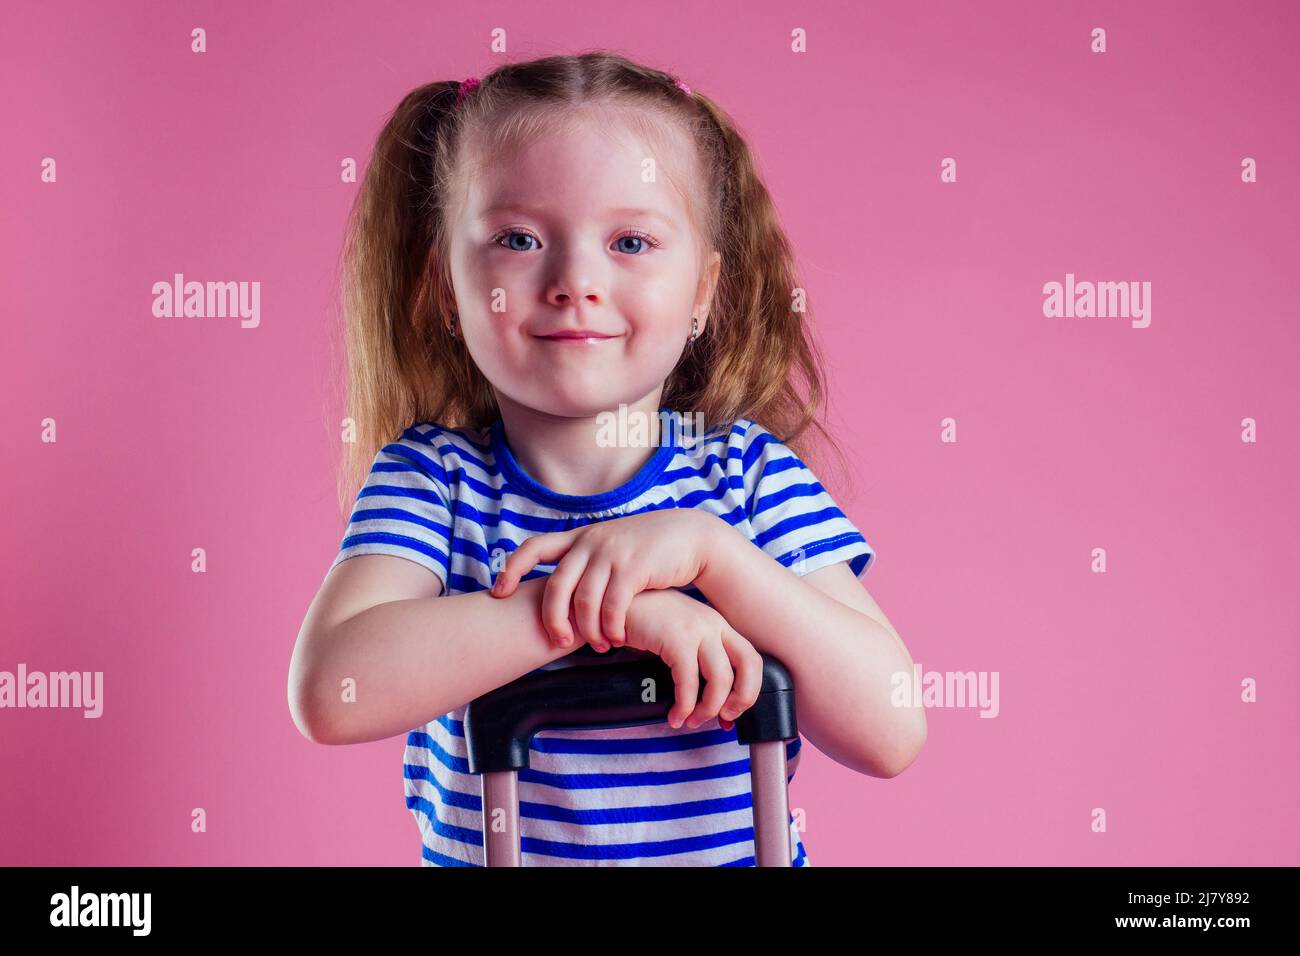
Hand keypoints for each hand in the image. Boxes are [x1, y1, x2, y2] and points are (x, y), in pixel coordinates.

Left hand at [490, 510, 720, 652]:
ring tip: (598, 646)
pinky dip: (611, 628)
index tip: (498, 593)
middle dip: (552, 619)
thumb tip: (561, 592)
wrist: (691, 536)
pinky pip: (612, 606)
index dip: (511, 569)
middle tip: (558, 642)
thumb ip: (587, 563)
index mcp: (580, 536)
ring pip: (583, 601)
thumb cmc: (648, 550)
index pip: (533, 548)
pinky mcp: (633, 568)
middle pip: (555, 586)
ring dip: (587, 630)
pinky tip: (618, 639)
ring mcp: (611, 553)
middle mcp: (590, 542)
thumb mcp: (611, 546)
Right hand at [622, 588, 762, 732]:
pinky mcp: (676, 639)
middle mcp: (714, 625)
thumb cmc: (646, 622)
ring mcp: (697, 630)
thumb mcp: (680, 637)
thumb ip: (696, 662)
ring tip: (690, 720)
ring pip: (720, 679)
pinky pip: (688, 682)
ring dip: (708, 709)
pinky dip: (684, 705)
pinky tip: (675, 715)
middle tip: (723, 718)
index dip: (748, 691)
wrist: (618, 601)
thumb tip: (707, 703)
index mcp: (718, 625)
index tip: (730, 713)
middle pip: (749, 665)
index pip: (751, 659)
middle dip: (742, 699)